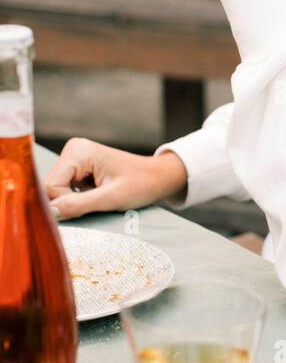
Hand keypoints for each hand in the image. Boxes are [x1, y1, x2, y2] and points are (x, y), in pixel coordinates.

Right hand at [43, 139, 188, 220]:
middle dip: (69, 202)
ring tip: (99, 197)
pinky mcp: (78, 168)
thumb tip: (51, 212)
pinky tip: (96, 194)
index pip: (50, 187)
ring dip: (74, 201)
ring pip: (56, 191)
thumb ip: (79, 205)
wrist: (158, 177)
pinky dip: (78, 199)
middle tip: (96, 202)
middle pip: (50, 188)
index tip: (90, 205)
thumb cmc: (141, 184)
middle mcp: (73, 150)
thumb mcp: (111, 198)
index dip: (66, 203)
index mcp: (78, 151)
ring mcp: (74, 158)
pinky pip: (65, 190)